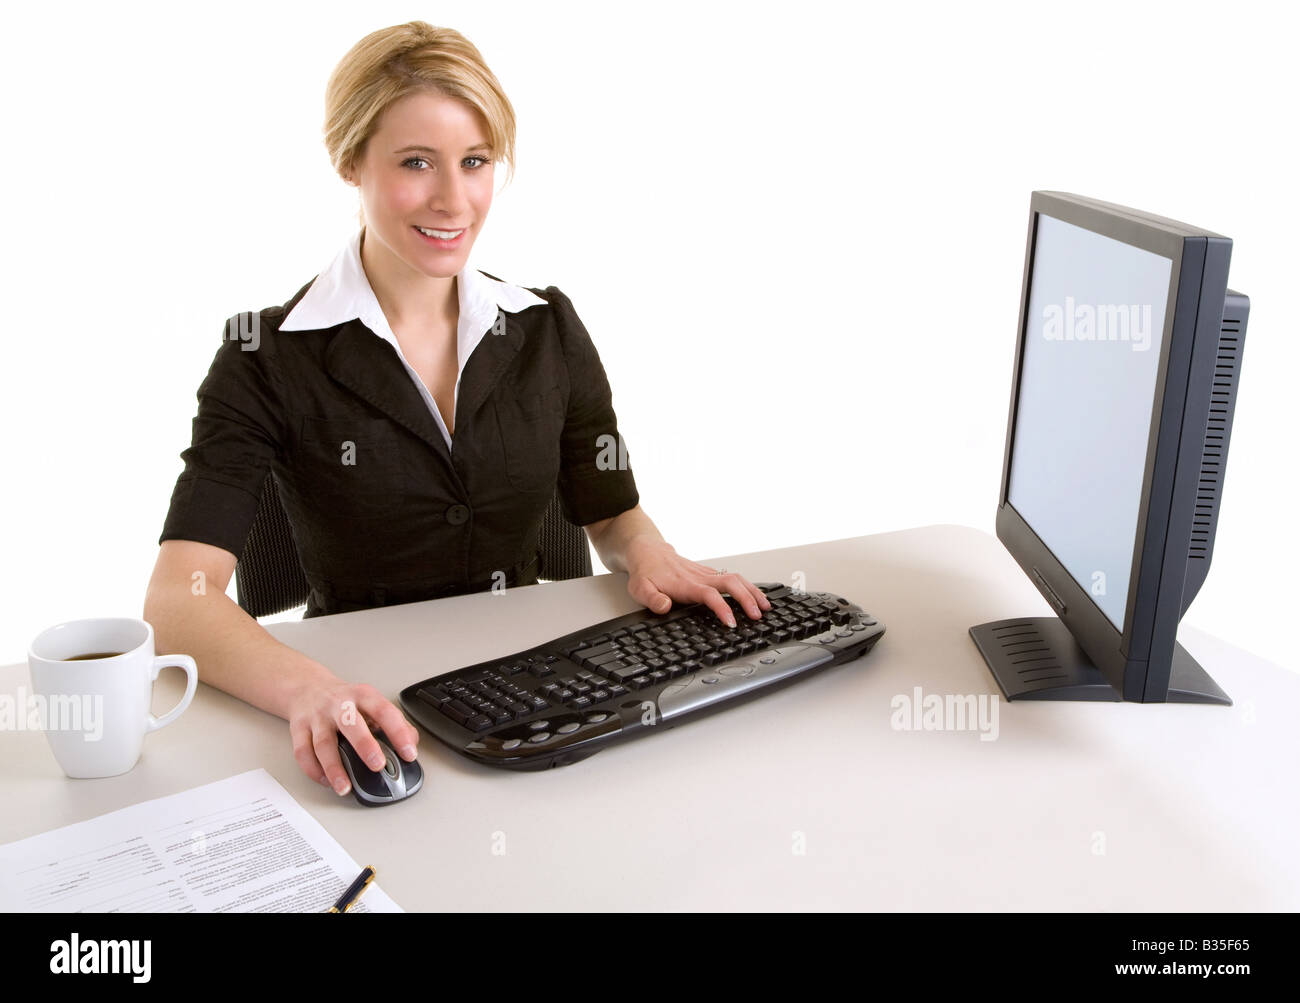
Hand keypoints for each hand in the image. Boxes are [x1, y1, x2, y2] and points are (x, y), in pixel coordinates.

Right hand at [286, 678, 419, 796]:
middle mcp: (339, 705)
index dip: (398, 733)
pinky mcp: (298, 729)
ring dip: (334, 768)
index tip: (409, 753)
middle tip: (378, 766)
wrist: (308, 688)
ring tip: (345, 788)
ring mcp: (317, 717)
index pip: (384, 711)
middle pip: (351, 724)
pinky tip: (326, 781)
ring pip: (323, 744)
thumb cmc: (345, 701)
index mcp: (363, 696)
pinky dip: (314, 770)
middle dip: (365, 746)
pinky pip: (303, 753)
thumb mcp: (372, 703)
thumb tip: (412, 742)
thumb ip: (394, 721)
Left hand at [623, 536, 770, 627]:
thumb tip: (664, 606)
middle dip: (747, 599)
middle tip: (758, 616)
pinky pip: (733, 578)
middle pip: (730, 583)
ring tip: (766, 607)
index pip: (709, 595)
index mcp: (685, 584)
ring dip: (752, 592)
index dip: (722, 608)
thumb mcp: (640, 589)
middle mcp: (699, 577)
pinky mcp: (709, 573)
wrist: (648, 552)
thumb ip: (652, 599)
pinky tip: (755, 597)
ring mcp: (706, 574)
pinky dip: (747, 587)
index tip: (732, 622)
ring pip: (736, 578)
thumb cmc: (646, 572)